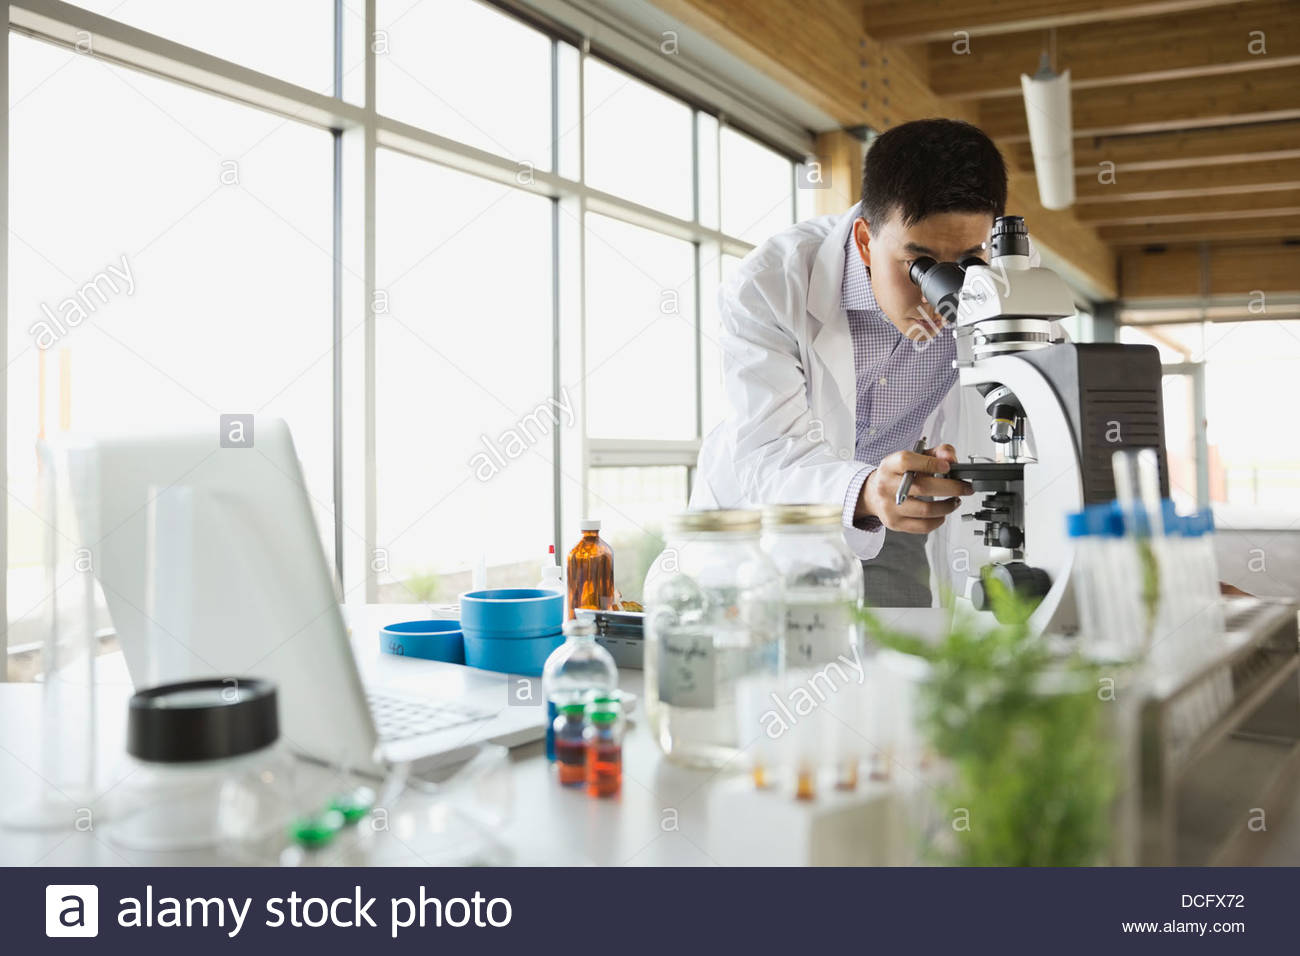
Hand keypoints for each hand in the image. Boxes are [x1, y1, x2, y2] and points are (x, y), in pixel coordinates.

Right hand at [857, 443, 973, 532]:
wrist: (873, 494)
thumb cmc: (898, 474)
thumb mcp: (914, 457)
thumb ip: (936, 453)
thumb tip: (951, 459)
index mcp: (889, 466)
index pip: (907, 461)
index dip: (930, 463)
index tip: (948, 467)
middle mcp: (886, 486)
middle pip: (923, 487)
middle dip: (951, 488)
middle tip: (965, 488)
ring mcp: (889, 507)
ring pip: (926, 510)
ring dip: (948, 506)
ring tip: (955, 501)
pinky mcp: (895, 523)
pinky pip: (923, 526)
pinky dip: (938, 520)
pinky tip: (942, 513)